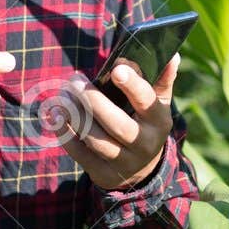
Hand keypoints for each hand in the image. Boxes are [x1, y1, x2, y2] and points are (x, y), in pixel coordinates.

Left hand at [51, 54, 179, 190]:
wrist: (142, 168)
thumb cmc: (146, 122)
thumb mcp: (158, 103)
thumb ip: (162, 79)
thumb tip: (171, 55)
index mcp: (159, 121)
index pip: (146, 101)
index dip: (132, 85)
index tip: (116, 68)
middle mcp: (144, 144)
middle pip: (116, 123)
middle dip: (92, 99)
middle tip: (74, 80)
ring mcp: (124, 162)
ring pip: (95, 139)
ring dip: (75, 114)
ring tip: (64, 95)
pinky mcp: (103, 174)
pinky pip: (80, 153)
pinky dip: (65, 132)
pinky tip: (57, 115)